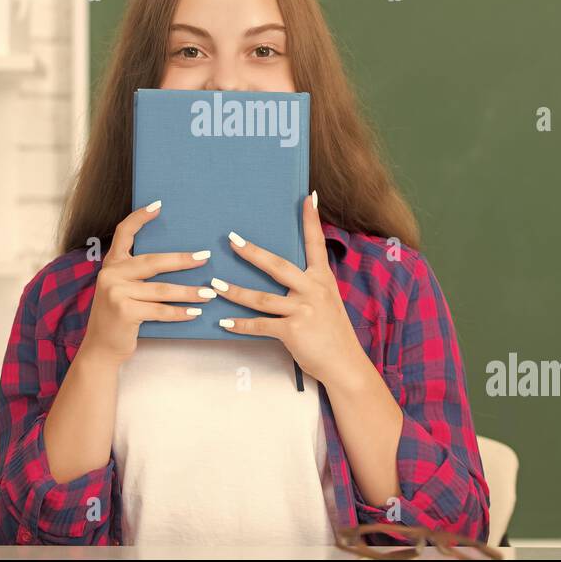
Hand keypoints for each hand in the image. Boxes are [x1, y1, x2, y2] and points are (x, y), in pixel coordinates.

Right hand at [78, 200, 213, 365]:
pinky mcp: (124, 311)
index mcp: (111, 264)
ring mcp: (115, 293)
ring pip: (161, 290)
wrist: (100, 348)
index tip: (158, 206)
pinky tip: (195, 312)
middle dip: (182, 260)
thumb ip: (136, 274)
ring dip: (189, 292)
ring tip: (209, 292)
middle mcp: (110, 274)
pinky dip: (180, 312)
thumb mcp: (121, 289)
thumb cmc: (118, 317)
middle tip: (205, 258)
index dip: (140, 217)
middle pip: (153, 262)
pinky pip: (159, 310)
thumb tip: (176, 260)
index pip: (124, 233)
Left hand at [214, 190, 366, 388]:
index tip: (308, 198)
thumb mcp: (329, 301)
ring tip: (215, 285)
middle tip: (231, 239)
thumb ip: (310, 286)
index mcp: (322, 279)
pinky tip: (224, 322)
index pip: (316, 244)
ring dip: (235, 291)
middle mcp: (313, 290)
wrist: (345, 364)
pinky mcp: (293, 331)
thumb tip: (289, 275)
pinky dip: (240, 325)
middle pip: (277, 265)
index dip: (312, 220)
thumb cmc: (333, 333)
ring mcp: (303, 310)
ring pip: (261, 298)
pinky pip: (260, 326)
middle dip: (252, 252)